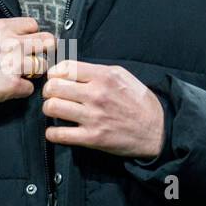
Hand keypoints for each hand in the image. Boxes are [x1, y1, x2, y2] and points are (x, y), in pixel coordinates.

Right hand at [0, 17, 55, 123]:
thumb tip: (7, 35)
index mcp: (1, 28)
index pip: (34, 26)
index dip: (33, 36)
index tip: (28, 44)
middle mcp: (12, 43)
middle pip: (47, 42)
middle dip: (43, 52)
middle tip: (34, 60)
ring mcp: (15, 65)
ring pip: (43, 66)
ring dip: (34, 73)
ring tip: (21, 77)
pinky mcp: (13, 86)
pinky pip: (30, 88)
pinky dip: (22, 91)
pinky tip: (10, 91)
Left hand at [41, 60, 164, 158]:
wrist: (157, 130)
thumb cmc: (139, 102)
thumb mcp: (122, 76)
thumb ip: (97, 71)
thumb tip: (71, 70)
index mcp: (104, 76)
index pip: (65, 67)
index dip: (55, 73)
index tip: (56, 79)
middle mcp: (97, 94)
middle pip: (53, 87)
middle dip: (48, 91)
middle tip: (52, 95)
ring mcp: (93, 117)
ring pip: (52, 108)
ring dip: (49, 109)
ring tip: (56, 111)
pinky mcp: (92, 138)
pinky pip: (58, 134)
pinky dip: (53, 132)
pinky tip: (57, 130)